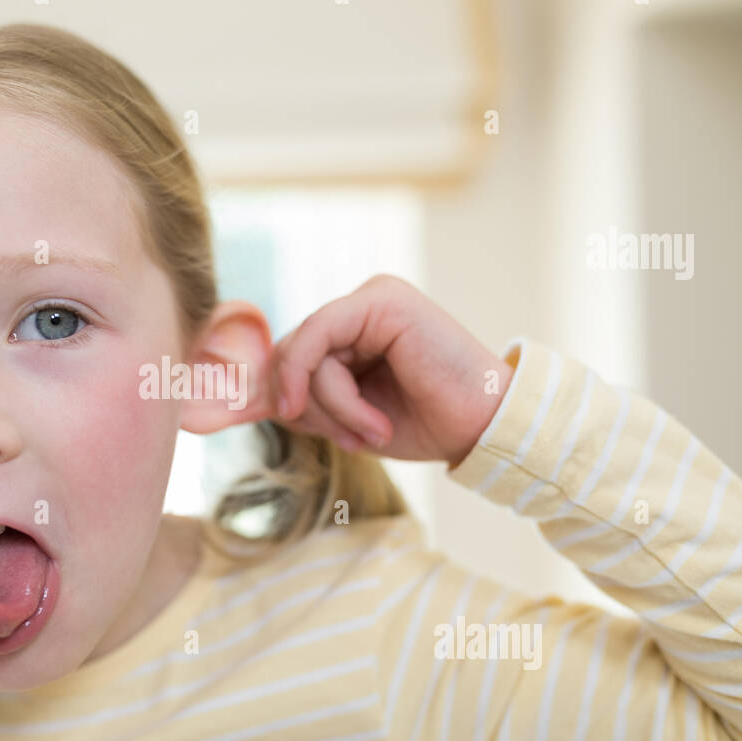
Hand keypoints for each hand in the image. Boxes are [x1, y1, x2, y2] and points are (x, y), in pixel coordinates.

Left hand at [269, 275, 514, 466]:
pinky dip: (330, 389)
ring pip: (305, 353)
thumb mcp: (349, 416)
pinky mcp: (383, 300)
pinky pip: (318, 339)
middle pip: (291, 354)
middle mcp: (360, 309)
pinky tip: (365, 421)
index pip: (291, 357)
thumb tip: (256, 396)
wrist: (485, 429)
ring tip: (377, 431)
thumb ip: (306, 399)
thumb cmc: (425, 423)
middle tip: (357, 441)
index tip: (314, 431)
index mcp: (353, 331)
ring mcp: (372, 299)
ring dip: (335, 409)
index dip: (290, 399)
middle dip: (313, 409)